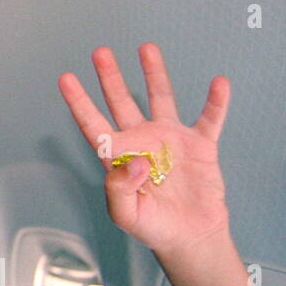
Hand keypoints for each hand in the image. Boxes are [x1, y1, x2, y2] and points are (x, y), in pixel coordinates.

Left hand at [58, 43, 230, 260]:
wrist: (190, 238)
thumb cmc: (153, 227)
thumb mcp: (126, 214)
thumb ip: (118, 189)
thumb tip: (132, 161)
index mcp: (118, 155)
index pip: (93, 123)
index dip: (79, 101)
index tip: (66, 78)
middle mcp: (141, 140)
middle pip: (121, 101)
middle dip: (109, 77)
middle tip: (100, 52)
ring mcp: (169, 139)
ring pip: (160, 98)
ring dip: (154, 73)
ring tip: (147, 48)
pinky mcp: (200, 145)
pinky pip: (209, 118)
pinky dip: (216, 102)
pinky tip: (219, 83)